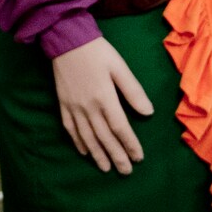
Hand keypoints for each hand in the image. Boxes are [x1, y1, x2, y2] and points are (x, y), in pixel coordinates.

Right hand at [51, 34, 152, 174]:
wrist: (66, 40)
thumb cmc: (97, 51)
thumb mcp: (120, 67)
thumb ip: (133, 91)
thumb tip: (148, 113)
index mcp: (105, 98)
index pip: (120, 127)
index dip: (130, 144)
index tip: (138, 157)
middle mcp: (88, 107)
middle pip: (104, 137)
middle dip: (116, 156)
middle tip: (126, 171)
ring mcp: (73, 108)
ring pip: (87, 137)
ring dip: (98, 155)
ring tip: (106, 168)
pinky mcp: (63, 104)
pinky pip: (70, 129)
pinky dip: (79, 142)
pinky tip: (85, 152)